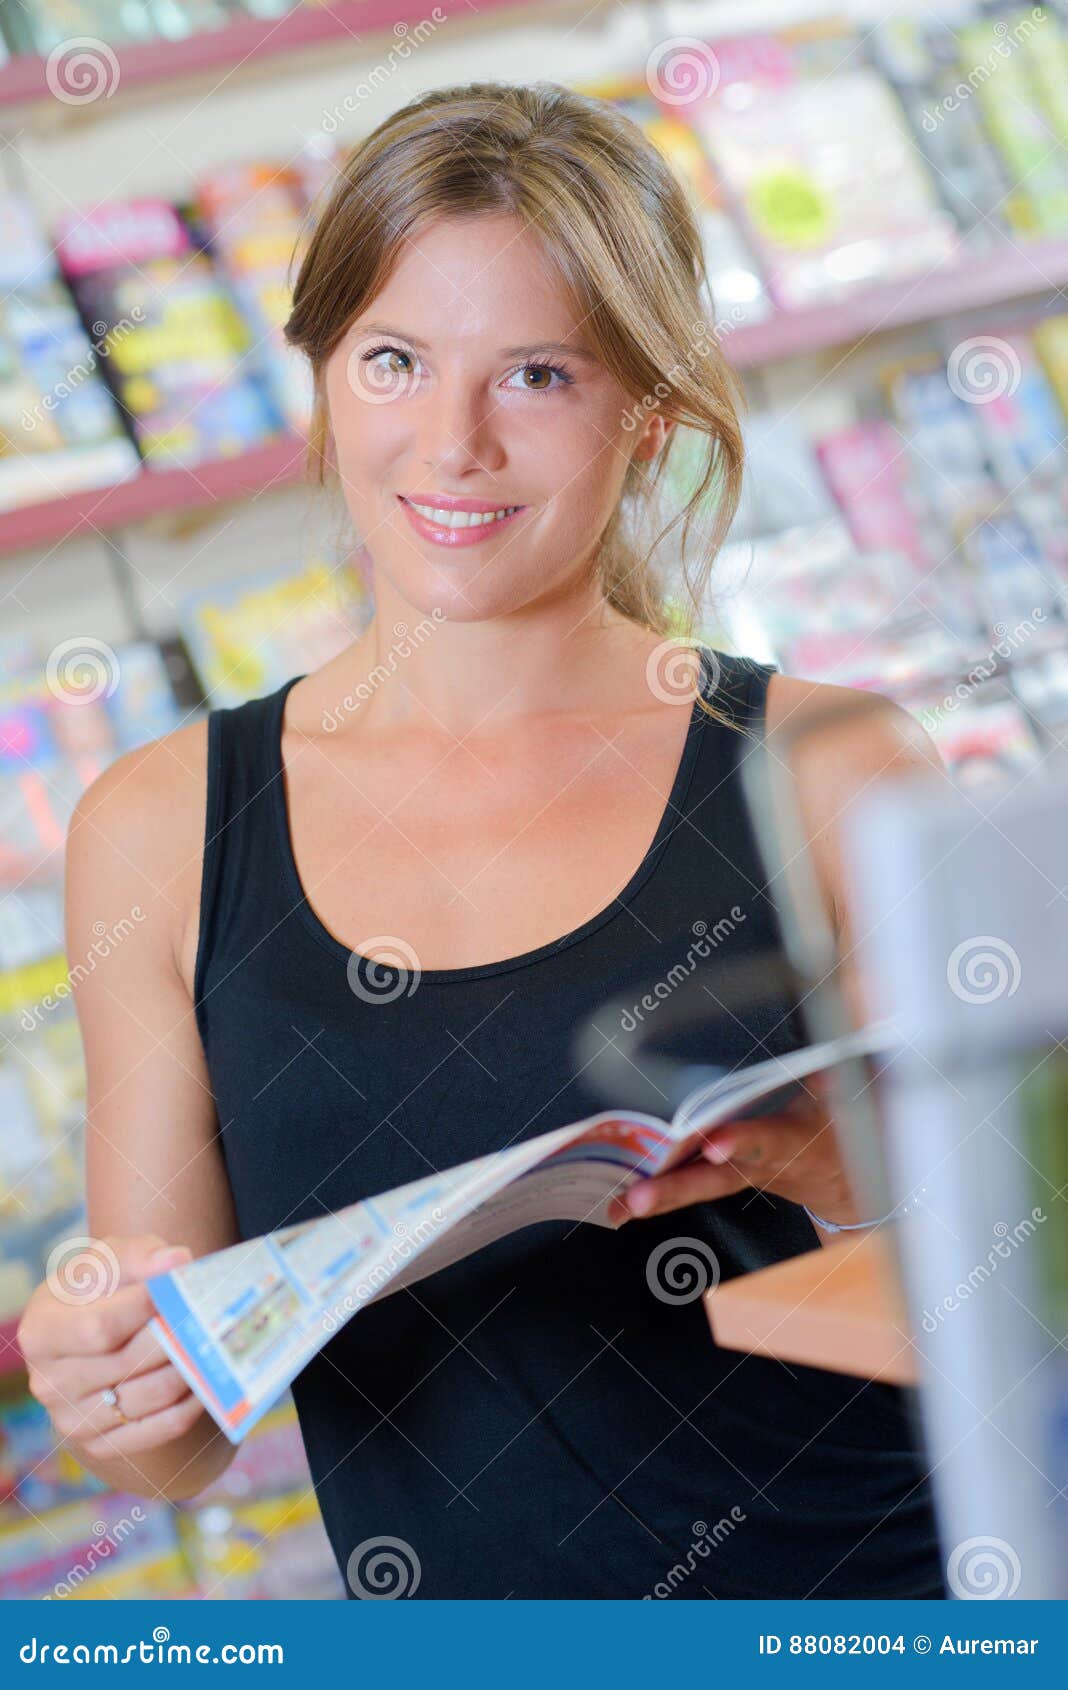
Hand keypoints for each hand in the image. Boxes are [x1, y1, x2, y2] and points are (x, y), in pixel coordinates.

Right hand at [18, 1234, 203, 1464]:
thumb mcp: (109, 1260)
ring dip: (190, 1366)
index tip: (177, 1286)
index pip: (99, 1327)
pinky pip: (163, 1426)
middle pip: (129, 1362)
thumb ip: (139, 1255)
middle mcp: (49, 1383)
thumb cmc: (100, 1289)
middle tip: (208, 1314)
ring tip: (212, 1339)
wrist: (92, 1338)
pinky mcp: (104, 1446)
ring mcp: (74, 1421)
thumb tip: (176, 1260)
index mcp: (41, 1332)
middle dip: (174, 1335)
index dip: (144, 1307)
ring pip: (152, 1395)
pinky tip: (207, 1372)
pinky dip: (193, 1400)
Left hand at [607, 1077, 865, 1228]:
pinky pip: (686, 1190)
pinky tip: (617, 1206)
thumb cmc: (835, 1131)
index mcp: (788, 1144)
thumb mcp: (845, 1104)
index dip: (739, 1143)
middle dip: (674, 1189)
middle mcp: (756, 1167)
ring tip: (615, 1206)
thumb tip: (834, 1073)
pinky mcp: (723, 1182)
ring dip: (653, 1198)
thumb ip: (837, 1086)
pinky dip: (652, 1199)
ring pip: (692, 1189)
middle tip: (637, 1197)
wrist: (838, 1181)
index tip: (714, 1146)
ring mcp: (737, 1178)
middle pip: (712, 1180)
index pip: (763, 1141)